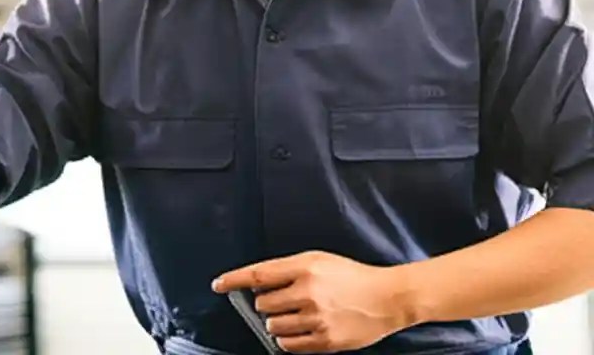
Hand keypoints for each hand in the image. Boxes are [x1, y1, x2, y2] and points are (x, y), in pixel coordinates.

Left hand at [212, 251, 415, 352]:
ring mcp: (317, 318)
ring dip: (276, 323)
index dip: (234, 280)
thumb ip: (288, 270)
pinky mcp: (325, 341)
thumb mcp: (319, 260)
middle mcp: (309, 292)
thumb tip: (257, 284)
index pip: (259, 274)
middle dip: (267, 303)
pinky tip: (298, 331)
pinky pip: (288, 345)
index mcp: (306, 267)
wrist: (388, 298)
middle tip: (284, 301)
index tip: (218, 285)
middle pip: (263, 304)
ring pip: (272, 326)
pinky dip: (286, 340)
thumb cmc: (352, 276)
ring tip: (294, 316)